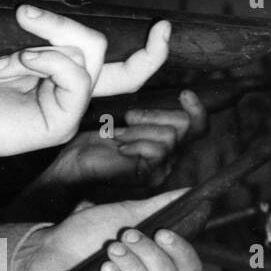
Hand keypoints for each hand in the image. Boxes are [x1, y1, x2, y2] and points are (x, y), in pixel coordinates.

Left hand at [0, 5, 171, 160]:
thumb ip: (24, 23)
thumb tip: (40, 7)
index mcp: (60, 71)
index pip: (120, 64)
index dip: (148, 50)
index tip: (163, 25)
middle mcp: (69, 90)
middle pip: (103, 50)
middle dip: (66, 24)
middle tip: (24, 16)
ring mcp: (66, 108)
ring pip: (89, 59)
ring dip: (44, 45)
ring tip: (3, 58)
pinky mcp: (58, 124)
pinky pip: (77, 80)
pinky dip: (49, 61)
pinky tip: (18, 63)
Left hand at [19, 190, 203, 270]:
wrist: (49, 248)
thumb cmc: (87, 233)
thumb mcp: (124, 213)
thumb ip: (158, 206)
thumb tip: (188, 191)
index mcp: (158, 264)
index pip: (189, 268)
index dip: (182, 252)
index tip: (163, 232)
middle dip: (149, 254)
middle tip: (125, 236)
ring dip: (132, 268)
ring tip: (111, 249)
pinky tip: (105, 269)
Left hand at [42, 91, 208, 189]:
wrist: (71, 166)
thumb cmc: (93, 140)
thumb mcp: (125, 120)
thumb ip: (148, 115)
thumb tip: (172, 99)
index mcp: (167, 142)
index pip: (199, 127)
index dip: (197, 110)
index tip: (184, 93)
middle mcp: (170, 158)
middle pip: (186, 127)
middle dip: (154, 115)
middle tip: (128, 118)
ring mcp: (161, 169)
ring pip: (169, 137)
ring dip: (138, 131)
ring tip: (118, 136)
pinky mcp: (149, 177)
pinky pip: (157, 152)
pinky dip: (137, 144)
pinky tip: (120, 148)